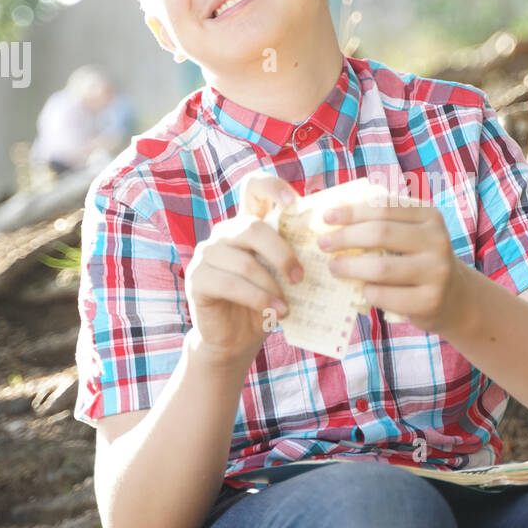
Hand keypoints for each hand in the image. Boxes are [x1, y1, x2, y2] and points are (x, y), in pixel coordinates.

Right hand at [184, 171, 302, 366]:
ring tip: (287, 307)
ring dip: (271, 286)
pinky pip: (231, 284)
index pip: (253, 187)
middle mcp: (224, 233)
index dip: (272, 187)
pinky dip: (258, 299)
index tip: (295, 204)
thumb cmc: (267, 304)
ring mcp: (207, 255)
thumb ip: (295, 257)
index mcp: (247, 225)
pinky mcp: (197, 279)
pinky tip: (275, 313)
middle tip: (300, 278)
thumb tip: (329, 249)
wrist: (236, 339)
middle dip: (282, 254)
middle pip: (253, 227)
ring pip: (245, 262)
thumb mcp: (284, 278)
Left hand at [316, 197, 472, 337]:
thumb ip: (385, 223)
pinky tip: (362, 289)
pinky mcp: (430, 301)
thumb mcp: (413, 235)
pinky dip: (367, 291)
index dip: (352, 211)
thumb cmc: (420, 261)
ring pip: (381, 267)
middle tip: (323, 244)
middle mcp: (437, 241)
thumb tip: (334, 218)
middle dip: (345, 238)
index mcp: (430, 217)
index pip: (384, 207)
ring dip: (350, 267)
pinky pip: (385, 295)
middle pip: (380, 233)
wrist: (455, 298)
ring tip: (334, 267)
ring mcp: (437, 272)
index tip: (326, 217)